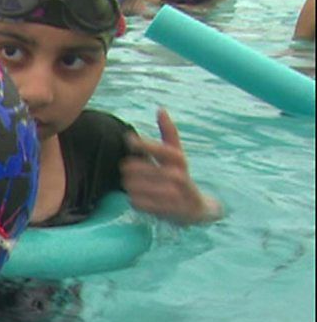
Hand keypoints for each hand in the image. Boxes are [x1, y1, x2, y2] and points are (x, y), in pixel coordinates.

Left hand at [121, 107, 222, 224]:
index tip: (129, 140)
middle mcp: (185, 178)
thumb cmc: (179, 178)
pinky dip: (145, 204)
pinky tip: (132, 199)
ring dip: (143, 187)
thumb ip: (168, 135)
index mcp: (181, 162)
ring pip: (164, 191)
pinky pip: (160, 209)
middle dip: (144, 169)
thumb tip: (160, 109)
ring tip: (126, 183)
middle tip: (124, 166)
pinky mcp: (178, 212)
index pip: (168, 151)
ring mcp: (183, 197)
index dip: (150, 145)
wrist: (197, 210)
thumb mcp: (175, 156)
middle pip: (167, 173)